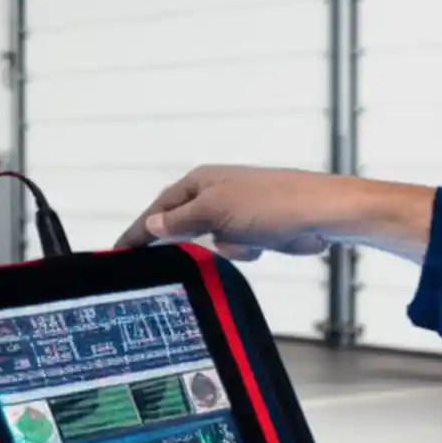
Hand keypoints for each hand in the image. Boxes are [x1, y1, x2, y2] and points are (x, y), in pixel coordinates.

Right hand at [116, 165, 363, 259]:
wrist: (322, 214)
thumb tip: (151, 225)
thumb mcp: (214, 212)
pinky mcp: (255, 228)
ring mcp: (236, 211)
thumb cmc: (270, 204)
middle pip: (183, 225)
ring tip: (247, 240)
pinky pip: (235, 248)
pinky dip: (246, 249)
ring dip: (227, 247)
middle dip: (190, 242)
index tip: (119, 251)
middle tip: (176, 260)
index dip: (138, 230)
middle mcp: (215, 193)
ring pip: (211, 242)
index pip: (158, 208)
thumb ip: (179, 221)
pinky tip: (264, 242)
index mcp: (201, 182)